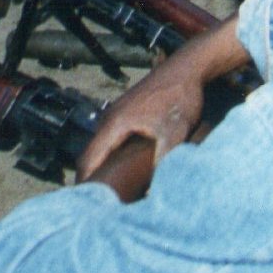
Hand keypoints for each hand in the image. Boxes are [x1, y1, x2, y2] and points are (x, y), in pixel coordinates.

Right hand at [75, 65, 206, 192]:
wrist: (187, 67)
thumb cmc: (180, 96)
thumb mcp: (175, 132)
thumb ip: (162, 160)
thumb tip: (155, 188)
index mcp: (114, 124)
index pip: (88, 160)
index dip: (84, 183)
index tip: (84, 205)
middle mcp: (109, 119)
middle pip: (89, 155)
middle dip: (89, 179)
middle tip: (95, 205)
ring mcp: (116, 114)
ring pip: (99, 146)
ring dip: (99, 167)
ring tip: (105, 192)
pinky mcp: (126, 113)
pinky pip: (109, 139)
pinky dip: (108, 156)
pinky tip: (120, 168)